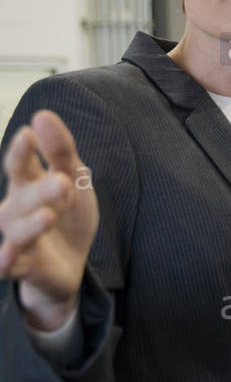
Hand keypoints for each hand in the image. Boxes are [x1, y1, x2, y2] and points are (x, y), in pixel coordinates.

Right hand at [0, 111, 97, 330]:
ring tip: (48, 215)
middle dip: (42, 190)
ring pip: (17, 229)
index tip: (28, 135)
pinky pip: (5, 265)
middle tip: (64, 183)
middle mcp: (16, 209)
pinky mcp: (20, 266)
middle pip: (24, 197)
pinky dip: (4, 260)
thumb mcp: (74, 179)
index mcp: (28, 185)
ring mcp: (17, 238)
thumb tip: (42, 115)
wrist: (70, 262)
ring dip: (30, 224)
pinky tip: (9, 251)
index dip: (21, 151)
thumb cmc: (67, 214)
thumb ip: (61, 150)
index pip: (20, 165)